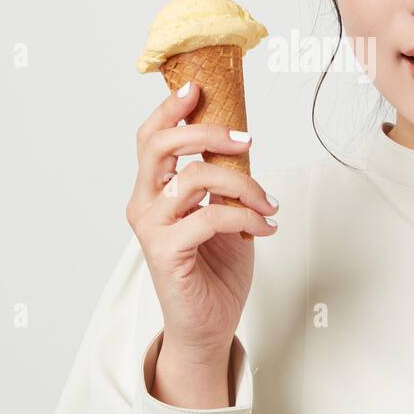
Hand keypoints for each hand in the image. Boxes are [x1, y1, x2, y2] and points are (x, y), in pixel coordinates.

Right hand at [125, 80, 278, 370]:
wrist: (208, 326)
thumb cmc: (215, 269)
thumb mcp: (224, 213)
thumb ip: (223, 181)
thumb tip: (240, 142)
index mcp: (153, 191)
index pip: (150, 139)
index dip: (170, 111)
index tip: (196, 88)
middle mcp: (144, 205)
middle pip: (161, 146)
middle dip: (207, 132)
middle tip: (247, 140)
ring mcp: (151, 229)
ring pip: (195, 177)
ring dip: (244, 183)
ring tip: (268, 203)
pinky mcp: (165, 252)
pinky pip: (210, 216)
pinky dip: (246, 216)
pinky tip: (264, 228)